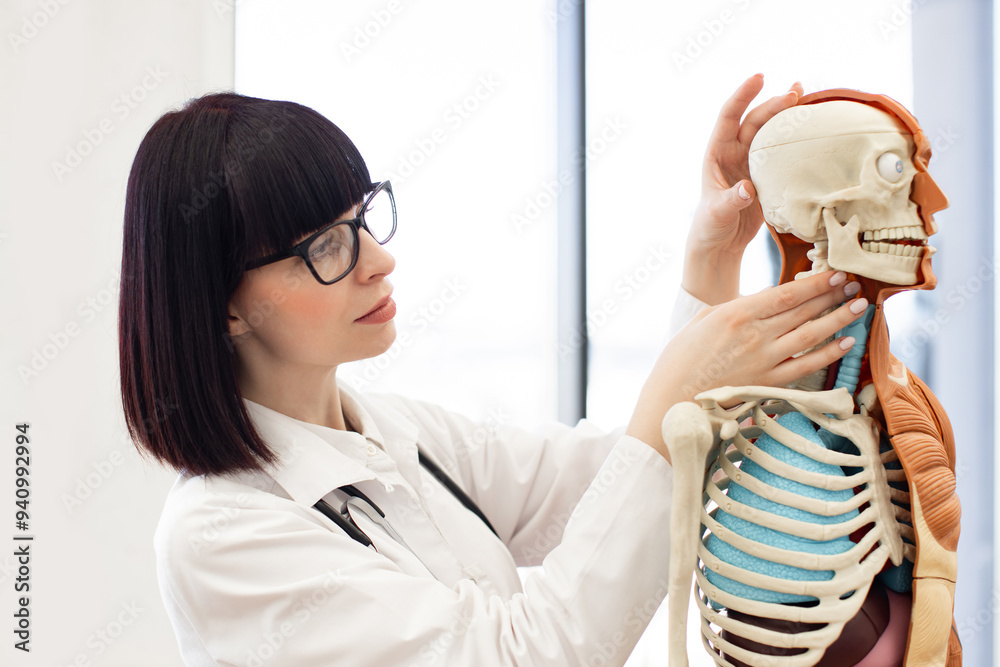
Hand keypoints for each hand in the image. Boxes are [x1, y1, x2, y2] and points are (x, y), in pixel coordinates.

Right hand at [628, 271, 864, 460]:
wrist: (672, 401)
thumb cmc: (680, 359)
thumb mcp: (702, 320)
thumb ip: (735, 305)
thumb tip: (767, 294)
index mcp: (736, 314)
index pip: (786, 293)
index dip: (815, 282)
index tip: (835, 273)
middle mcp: (755, 335)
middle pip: (804, 310)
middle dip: (832, 295)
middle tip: (854, 284)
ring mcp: (764, 361)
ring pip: (812, 335)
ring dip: (839, 319)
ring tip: (859, 306)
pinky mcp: (768, 383)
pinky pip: (807, 366)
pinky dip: (829, 354)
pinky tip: (846, 342)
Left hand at [682, 74, 804, 305]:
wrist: (720, 243)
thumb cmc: (710, 227)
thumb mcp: (716, 214)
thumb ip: (730, 201)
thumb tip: (746, 190)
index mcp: (715, 155)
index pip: (727, 118)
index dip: (742, 96)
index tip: (759, 77)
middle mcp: (732, 153)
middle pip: (754, 120)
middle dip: (773, 103)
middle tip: (796, 92)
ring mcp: (749, 162)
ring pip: (768, 131)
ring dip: (785, 114)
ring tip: (805, 95)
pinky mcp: (764, 174)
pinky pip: (780, 150)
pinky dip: (793, 138)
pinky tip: (810, 127)